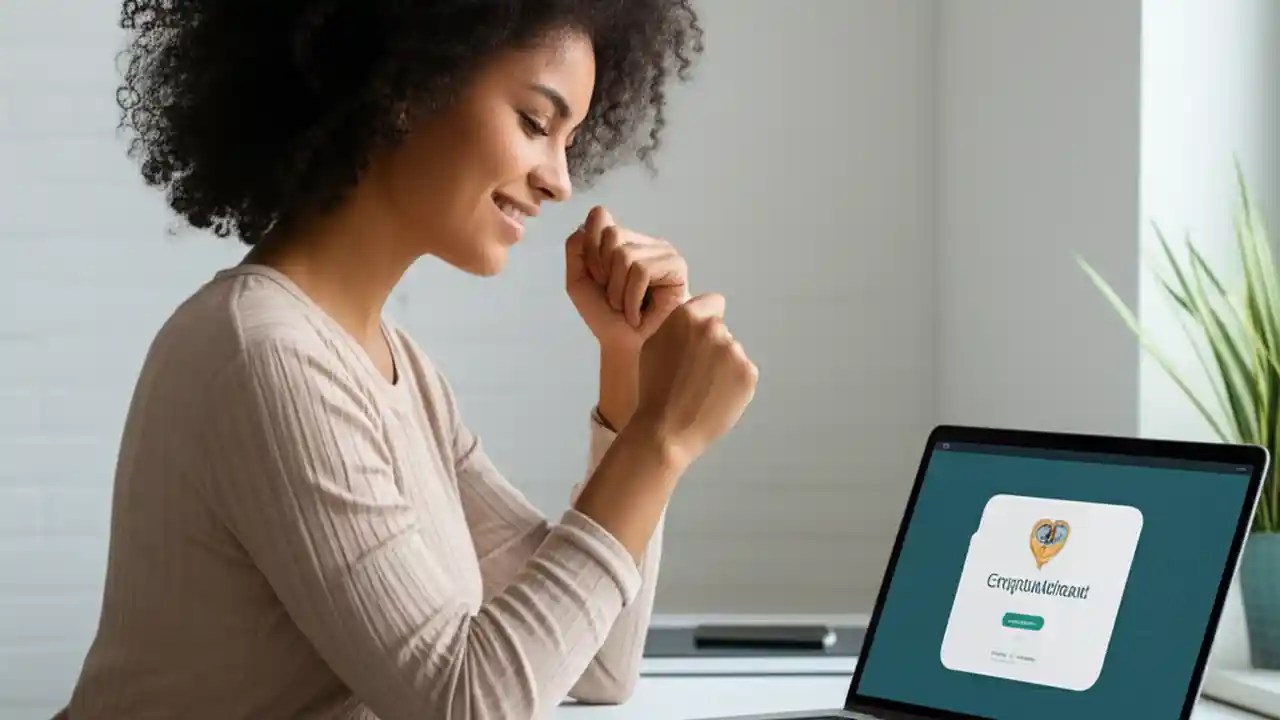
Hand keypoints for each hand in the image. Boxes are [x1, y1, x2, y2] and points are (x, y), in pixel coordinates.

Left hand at [565, 206, 688, 353]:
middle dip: (603, 272)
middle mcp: (642, 239)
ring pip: (626, 255)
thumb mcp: (577, 278)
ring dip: (617, 290)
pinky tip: (636, 314)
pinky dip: (631, 298)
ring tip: (623, 307)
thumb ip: (575, 246)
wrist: (622, 344)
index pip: (600, 216)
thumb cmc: (603, 314)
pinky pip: (643, 270)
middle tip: (611, 297)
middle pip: (612, 235)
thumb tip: (597, 218)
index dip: (590, 249)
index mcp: (620, 237)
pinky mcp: (676, 267)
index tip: (595, 278)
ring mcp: (661, 251)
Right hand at [631, 293, 757, 466]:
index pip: (713, 302)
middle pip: (721, 331)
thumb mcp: (653, 345)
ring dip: (722, 366)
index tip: (697, 337)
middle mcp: (714, 329)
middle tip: (693, 372)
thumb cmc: (654, 389)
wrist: (666, 430)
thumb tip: (696, 320)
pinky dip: (733, 384)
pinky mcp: (749, 374)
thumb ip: (676, 326)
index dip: (705, 318)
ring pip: (732, 353)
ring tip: (701, 389)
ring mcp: (734, 352)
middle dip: (711, 346)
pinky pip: (743, 372)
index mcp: (687, 317)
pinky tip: (714, 398)